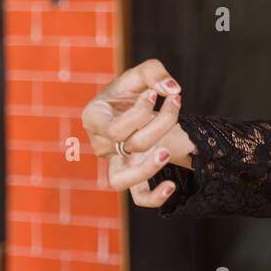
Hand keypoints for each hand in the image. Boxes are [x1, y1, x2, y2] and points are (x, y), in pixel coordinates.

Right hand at [81, 58, 184, 208]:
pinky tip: (171, 186)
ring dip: (146, 169)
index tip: (155, 94)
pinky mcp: (132, 175)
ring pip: (121, 179)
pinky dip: (154, 197)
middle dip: (160, 123)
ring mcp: (114, 162)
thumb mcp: (140, 74)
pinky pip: (138, 196)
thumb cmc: (132, 90)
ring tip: (167, 151)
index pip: (114, 128)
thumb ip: (154, 72)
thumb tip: (173, 89)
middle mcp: (100, 144)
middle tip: (176, 101)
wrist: (134, 108)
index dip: (138, 113)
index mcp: (94, 118)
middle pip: (129, 145)